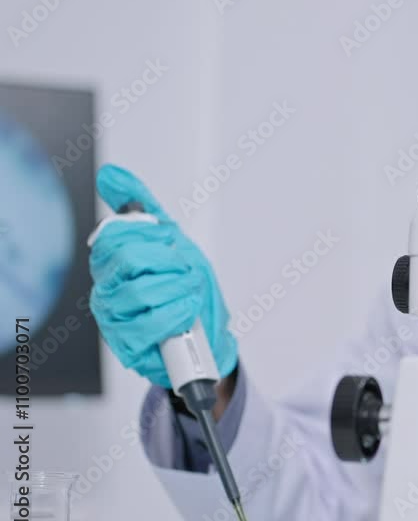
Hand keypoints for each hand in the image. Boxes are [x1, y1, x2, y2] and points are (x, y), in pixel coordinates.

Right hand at [88, 164, 237, 387]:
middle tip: (187, 273)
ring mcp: (112, 317)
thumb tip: (111, 175)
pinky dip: (178, 315)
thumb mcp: (173, 241)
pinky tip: (185, 315)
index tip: (174, 244)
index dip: (153, 236)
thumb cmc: (188, 289)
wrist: (209, 335)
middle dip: (171, 263)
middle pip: (130, 258)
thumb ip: (144, 209)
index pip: (115, 233)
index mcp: (111, 259)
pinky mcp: (125, 345)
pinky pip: (151, 324)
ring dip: (180, 290)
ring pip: (142, 291)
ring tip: (189, 295)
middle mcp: (105, 286)